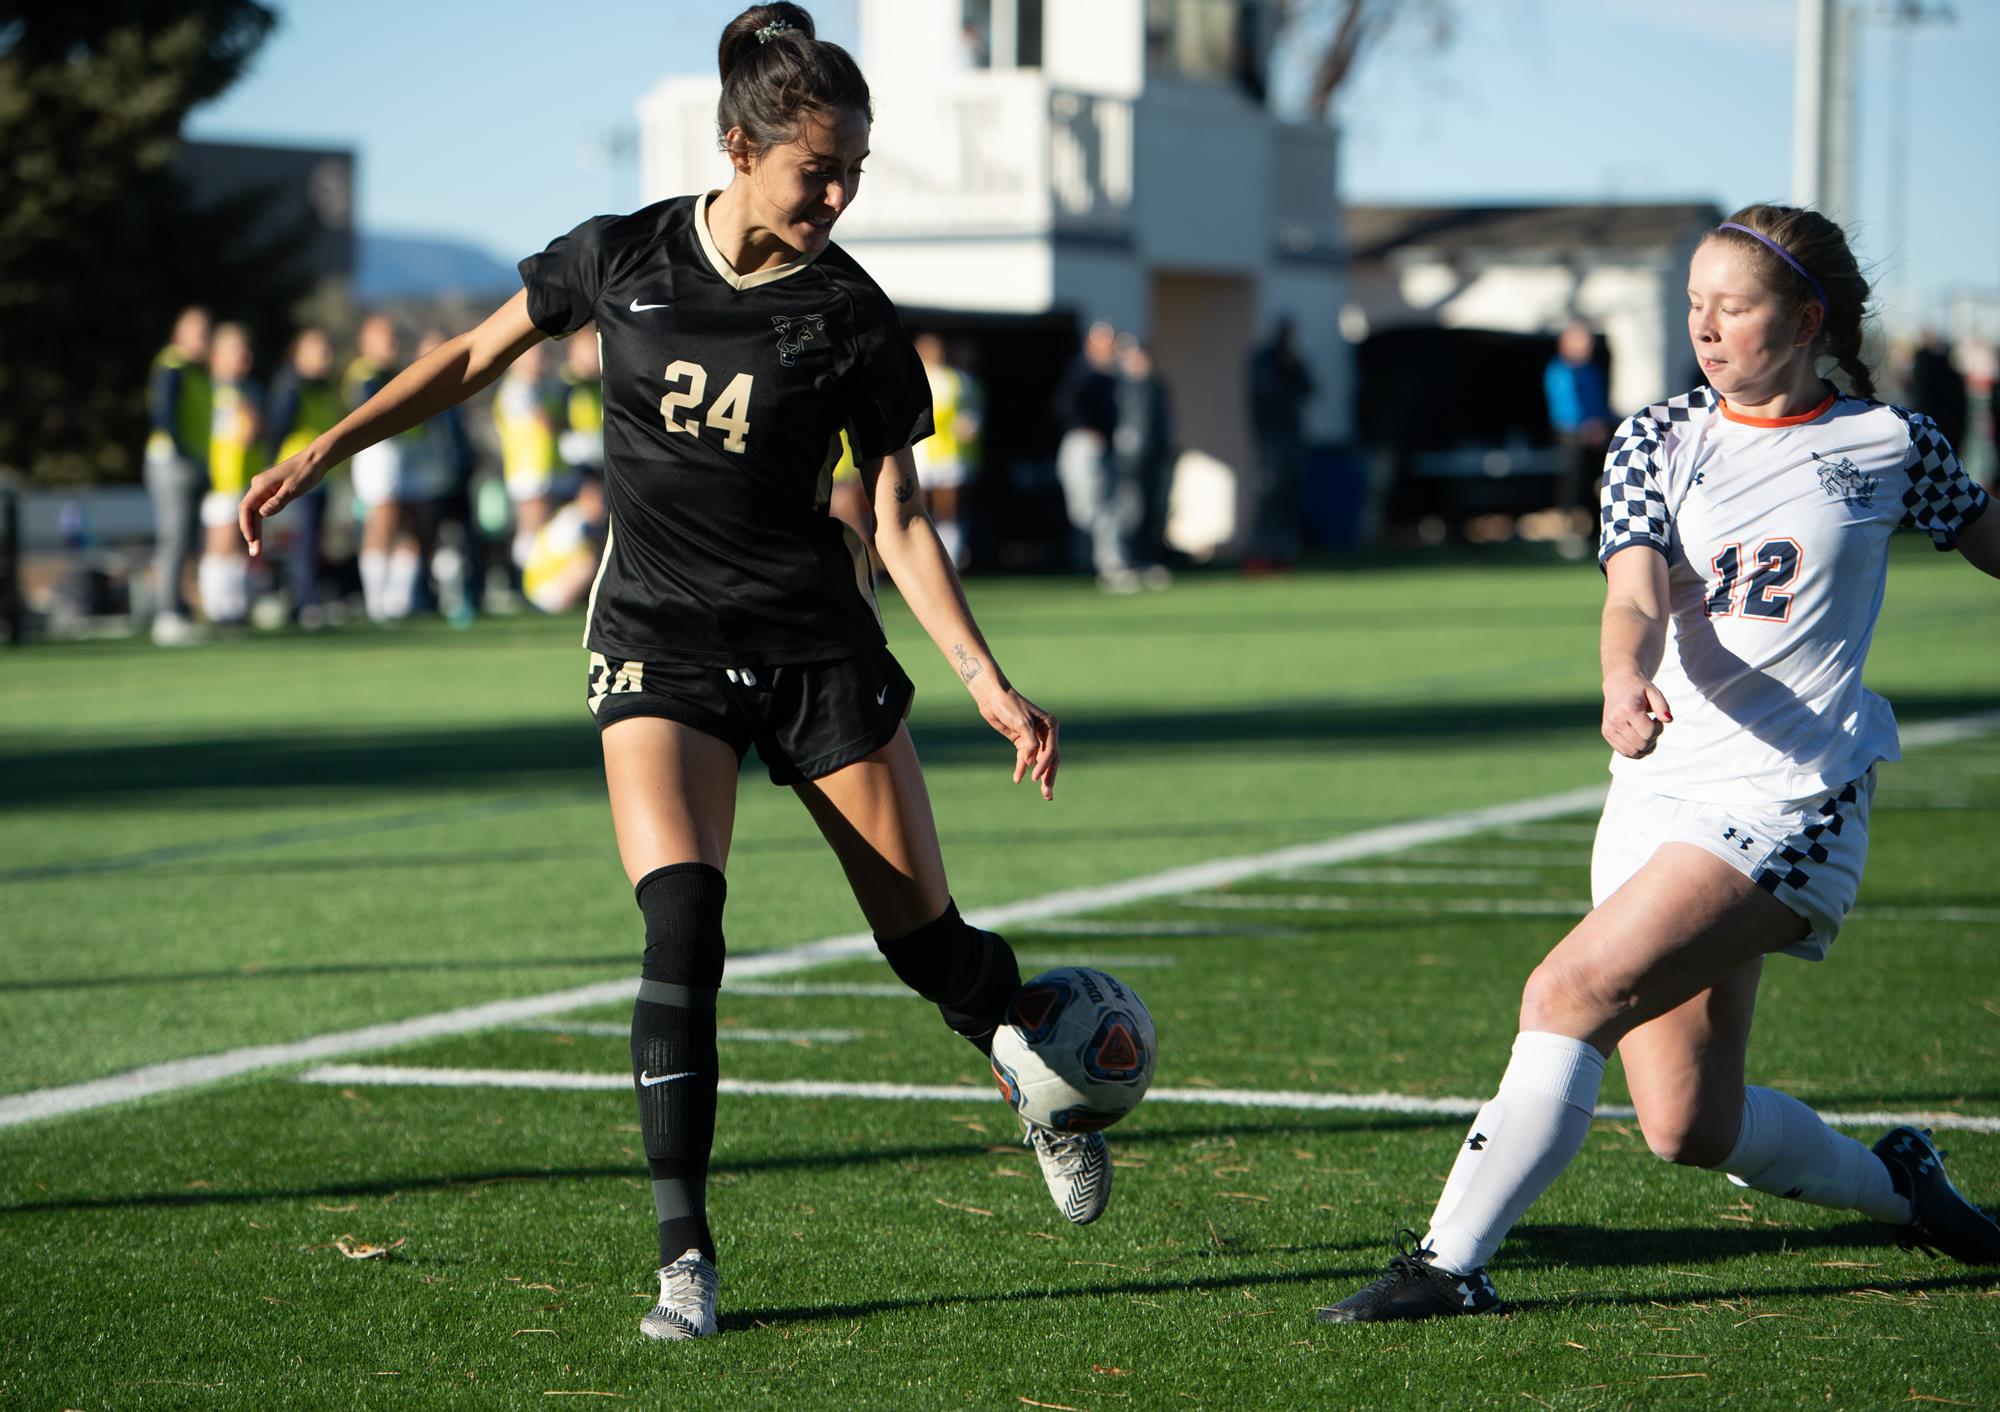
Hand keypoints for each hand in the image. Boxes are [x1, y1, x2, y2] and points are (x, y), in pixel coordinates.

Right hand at [238, 452, 326, 556]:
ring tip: (257, 549)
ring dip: (255, 530)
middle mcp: (258, 486)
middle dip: (250, 532)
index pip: (246, 507)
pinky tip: (260, 536)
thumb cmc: (306, 472)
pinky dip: (260, 523)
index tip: (251, 540)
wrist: (316, 459)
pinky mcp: (271, 491)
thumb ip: (278, 501)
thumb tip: (263, 514)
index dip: (246, 525)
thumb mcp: (294, 489)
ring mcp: (264, 489)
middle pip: (248, 513)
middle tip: (255, 552)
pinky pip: (262, 509)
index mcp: (260, 485)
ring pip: (254, 513)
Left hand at [974, 681, 1059, 800]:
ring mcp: (1033, 737)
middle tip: (1048, 795)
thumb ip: (1029, 742)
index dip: (1044, 765)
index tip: (1035, 777)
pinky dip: (1021, 768)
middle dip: (1049, 777)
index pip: (1051, 750)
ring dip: (1039, 777)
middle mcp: (1044, 732)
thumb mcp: (1020, 722)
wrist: (991, 696)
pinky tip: (1017, 779)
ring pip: (1038, 761)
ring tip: (1045, 795)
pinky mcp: (1021, 740)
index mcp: (1050, 725)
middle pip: (1050, 758)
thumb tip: (1032, 762)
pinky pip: (1024, 758)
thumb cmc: (1008, 705)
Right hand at [1602, 671, 1671, 758]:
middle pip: (1641, 744)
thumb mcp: (1653, 692)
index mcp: (1627, 709)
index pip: (1648, 732)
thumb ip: (1663, 706)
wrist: (1618, 684)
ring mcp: (1609, 728)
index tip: (1658, 719)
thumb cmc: (1639, 689)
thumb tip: (1669, 720)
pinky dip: (1636, 751)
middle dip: (1653, 739)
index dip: (1659, 729)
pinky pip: (1624, 752)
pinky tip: (1641, 740)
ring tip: (1648, 735)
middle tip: (1654, 728)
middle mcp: (1615, 720)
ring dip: (1645, 748)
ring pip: (1632, 752)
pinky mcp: (1606, 733)